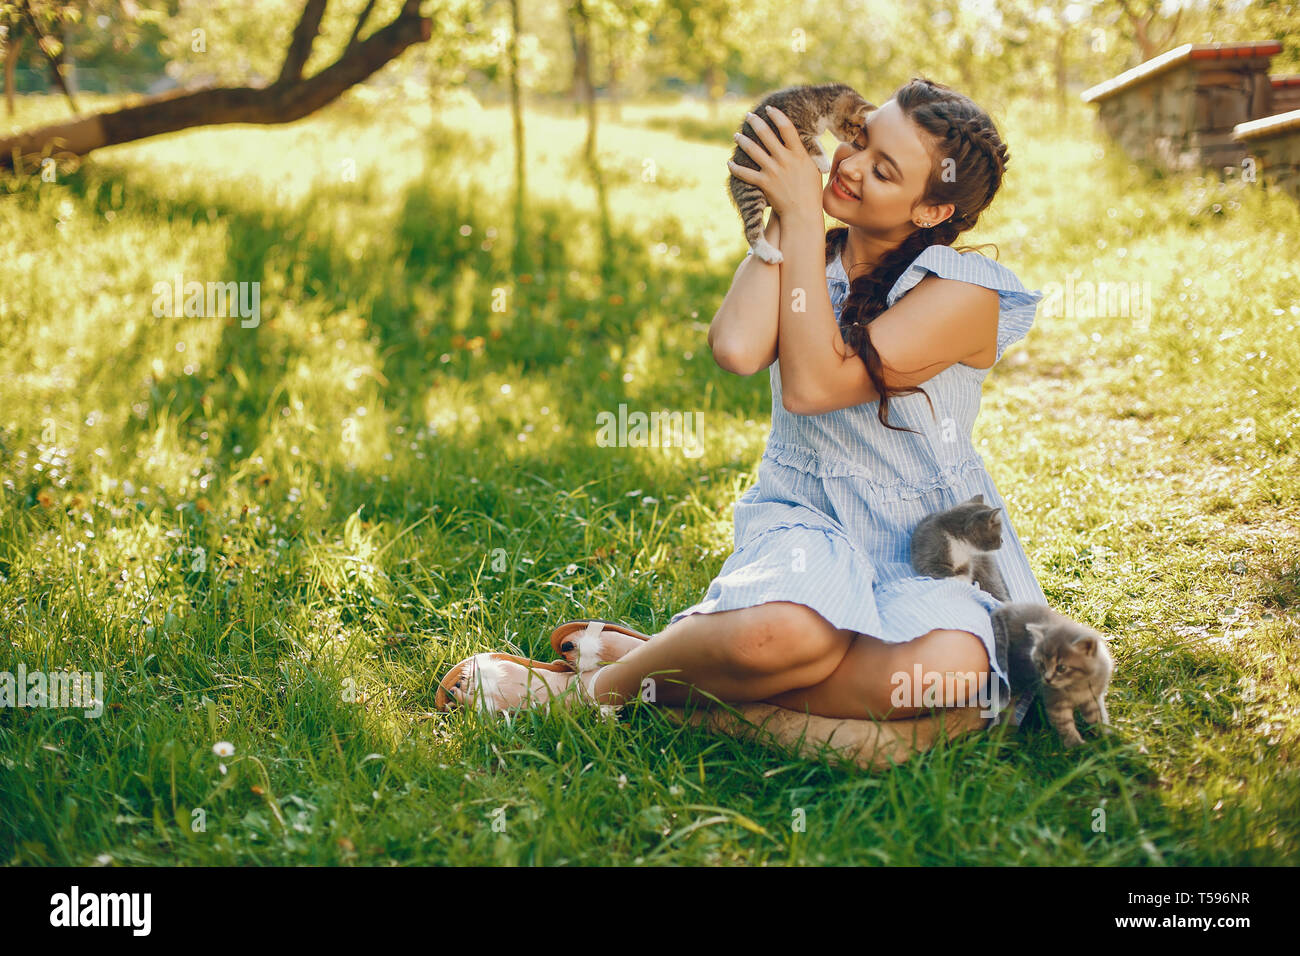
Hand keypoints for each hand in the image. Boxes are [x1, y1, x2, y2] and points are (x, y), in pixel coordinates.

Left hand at [727, 106, 823, 221]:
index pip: (786, 127)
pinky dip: (736, 168)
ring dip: (743, 141)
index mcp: (798, 153)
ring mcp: (773, 171)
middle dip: (755, 123)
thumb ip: (807, 153)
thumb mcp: (813, 168)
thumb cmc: (811, 191)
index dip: (777, 115)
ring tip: (737, 135)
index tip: (769, 109)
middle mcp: (784, 160)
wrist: (803, 213)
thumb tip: (801, 141)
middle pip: (767, 135)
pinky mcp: (764, 183)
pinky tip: (730, 162)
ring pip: (753, 151)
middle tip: (748, 117)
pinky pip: (745, 173)